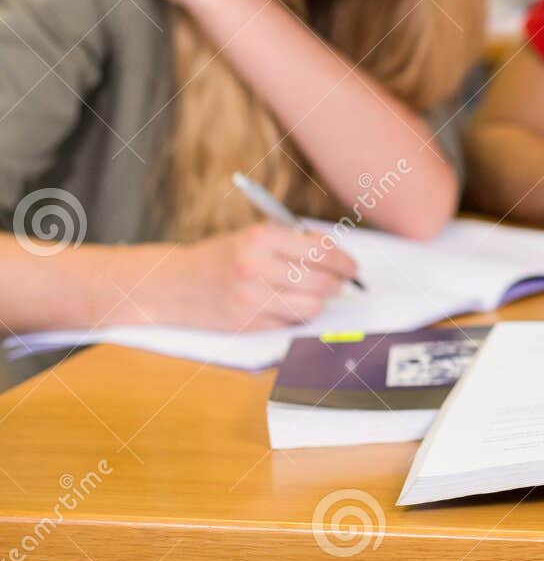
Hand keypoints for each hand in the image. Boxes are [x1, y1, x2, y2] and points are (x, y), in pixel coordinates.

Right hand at [110, 224, 357, 331]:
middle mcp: (256, 268)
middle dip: (338, 283)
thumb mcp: (255, 236)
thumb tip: (339, 258)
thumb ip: (296, 243)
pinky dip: (296, 316)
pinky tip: (287, 305)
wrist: (173, 284)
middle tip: (341, 282)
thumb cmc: (223, 257)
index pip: (323, 253)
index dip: (345, 262)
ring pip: (312, 307)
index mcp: (261, 239)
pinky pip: (291, 325)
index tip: (353, 267)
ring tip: (314, 293)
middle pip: (323, 283)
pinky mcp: (247, 324)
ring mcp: (251, 299)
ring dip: (319, 302)